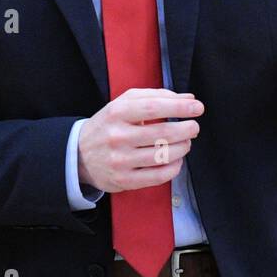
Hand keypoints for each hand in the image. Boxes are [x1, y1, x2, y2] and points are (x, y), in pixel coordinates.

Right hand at [77, 89, 202, 192]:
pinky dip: (175, 167)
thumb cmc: (108, 125)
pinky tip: (176, 159)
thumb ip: (155, 96)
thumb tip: (188, 99)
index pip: (154, 107)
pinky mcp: (125, 180)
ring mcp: (121, 161)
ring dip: (183, 147)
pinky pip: (159, 176)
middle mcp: (118, 137)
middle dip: (187, 129)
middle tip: (193, 127)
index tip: (197, 108)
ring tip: (185, 142)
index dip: (180, 108)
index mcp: (117, 113)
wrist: (79, 155)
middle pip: (163, 133)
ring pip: (164, 155)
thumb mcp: (124, 103)